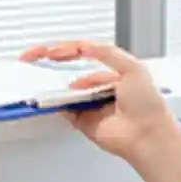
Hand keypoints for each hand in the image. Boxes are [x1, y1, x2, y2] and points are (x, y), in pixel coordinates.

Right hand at [21, 41, 177, 159]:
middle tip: (33, 56)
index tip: (51, 49)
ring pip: (64, 89)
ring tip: (39, 73)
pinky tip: (49, 95)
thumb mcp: (132, 67)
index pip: (84, 52)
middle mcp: (99, 86)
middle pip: (70, 68)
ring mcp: (89, 103)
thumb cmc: (147, 103)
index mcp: (113, 70)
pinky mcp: (82, 120)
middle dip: (52, 60)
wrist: (146, 133)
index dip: (65, 48)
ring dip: (53, 82)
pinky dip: (54, 102)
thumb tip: (82, 47)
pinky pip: (63, 108)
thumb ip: (106, 54)